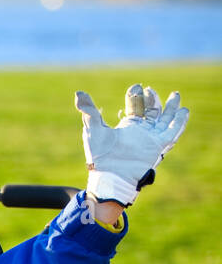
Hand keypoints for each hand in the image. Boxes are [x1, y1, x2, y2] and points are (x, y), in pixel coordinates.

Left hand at [74, 83, 189, 204]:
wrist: (109, 176)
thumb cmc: (100, 156)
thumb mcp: (94, 129)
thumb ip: (89, 111)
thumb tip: (78, 94)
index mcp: (127, 126)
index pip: (135, 107)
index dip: (136, 96)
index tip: (136, 87)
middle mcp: (140, 131)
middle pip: (151, 111)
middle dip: (152, 100)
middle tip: (149, 90)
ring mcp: (150, 138)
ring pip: (165, 119)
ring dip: (171, 108)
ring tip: (176, 95)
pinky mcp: (157, 145)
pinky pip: (172, 132)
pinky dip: (179, 122)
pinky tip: (184, 111)